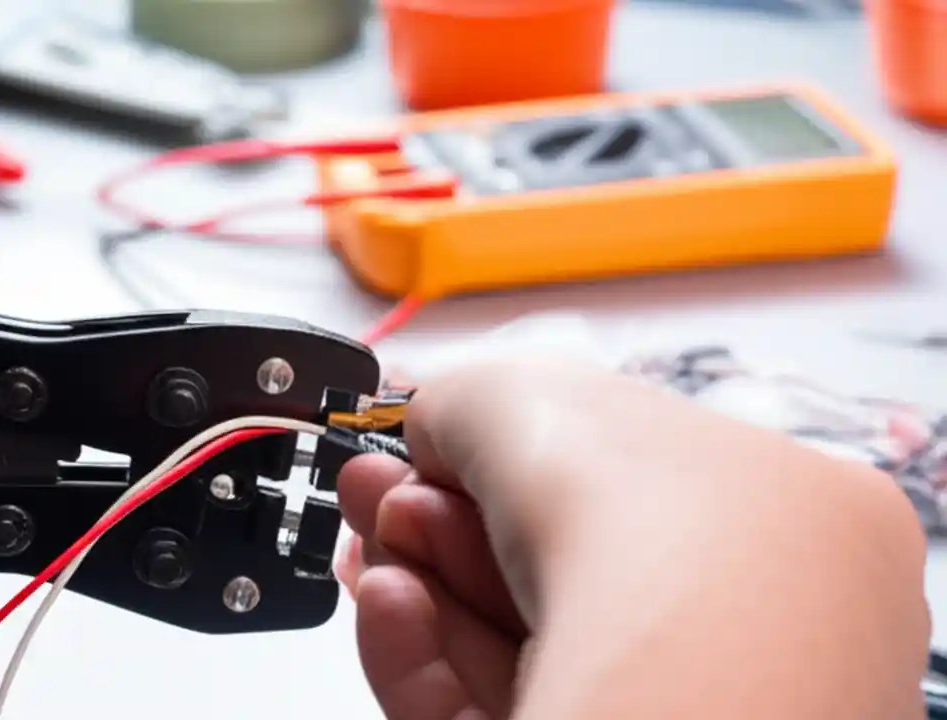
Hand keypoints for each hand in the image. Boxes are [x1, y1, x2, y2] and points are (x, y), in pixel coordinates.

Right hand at [336, 359, 929, 718]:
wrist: (671, 697)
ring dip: (419, 578)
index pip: (618, 484)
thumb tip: (428, 429)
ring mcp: (663, 701)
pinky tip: (390, 599)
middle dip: (438, 518)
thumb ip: (466, 399)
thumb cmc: (651, 538)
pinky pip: (484, 708)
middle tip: (376, 489)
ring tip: (374, 538)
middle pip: (548, 565)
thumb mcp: (530, 398)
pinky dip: (420, 652)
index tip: (424, 444)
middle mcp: (732, 629)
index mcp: (775, 528)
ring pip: (509, 641)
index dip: (506, 459)